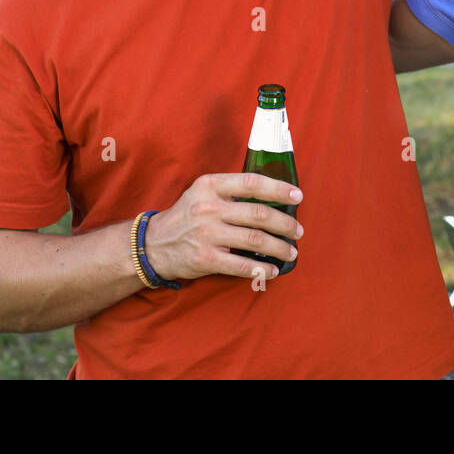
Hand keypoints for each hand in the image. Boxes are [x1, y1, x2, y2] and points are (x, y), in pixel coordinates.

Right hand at [144, 173, 303, 281]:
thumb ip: (231, 190)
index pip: (252, 183)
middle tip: (298, 231)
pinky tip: (273, 270)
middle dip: (285, 223)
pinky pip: (241, 265)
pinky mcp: (206, 259)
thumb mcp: (203, 192)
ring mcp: (207, 234)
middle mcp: (209, 208)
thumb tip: (271, 195)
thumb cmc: (187, 215)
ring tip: (291, 251)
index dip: (278, 189)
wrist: (154, 244)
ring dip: (279, 247)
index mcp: (211, 186)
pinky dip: (261, 268)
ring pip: (255, 240)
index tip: (297, 196)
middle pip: (259, 214)